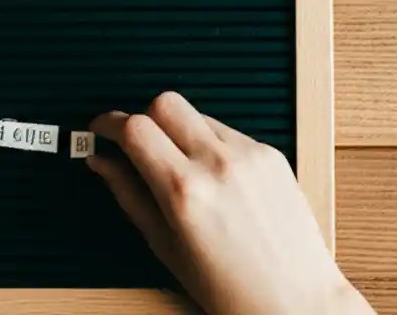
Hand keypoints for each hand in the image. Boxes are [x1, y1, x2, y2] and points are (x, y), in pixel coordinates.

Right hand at [88, 92, 372, 314]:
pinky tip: (213, 178)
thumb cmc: (231, 289)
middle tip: (136, 143)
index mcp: (184, 191)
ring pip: (197, 113)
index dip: (108, 123)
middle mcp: (217, 164)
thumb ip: (128, 194)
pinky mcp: (271, 155)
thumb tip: (101, 162)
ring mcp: (249, 155)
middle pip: (165, 102)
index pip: (134, 127)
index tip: (101, 128)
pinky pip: (227, 131)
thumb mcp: (165, 246)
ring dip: (177, 129)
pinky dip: (209, 144)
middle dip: (143, 117)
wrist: (295, 300)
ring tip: (180, 169)